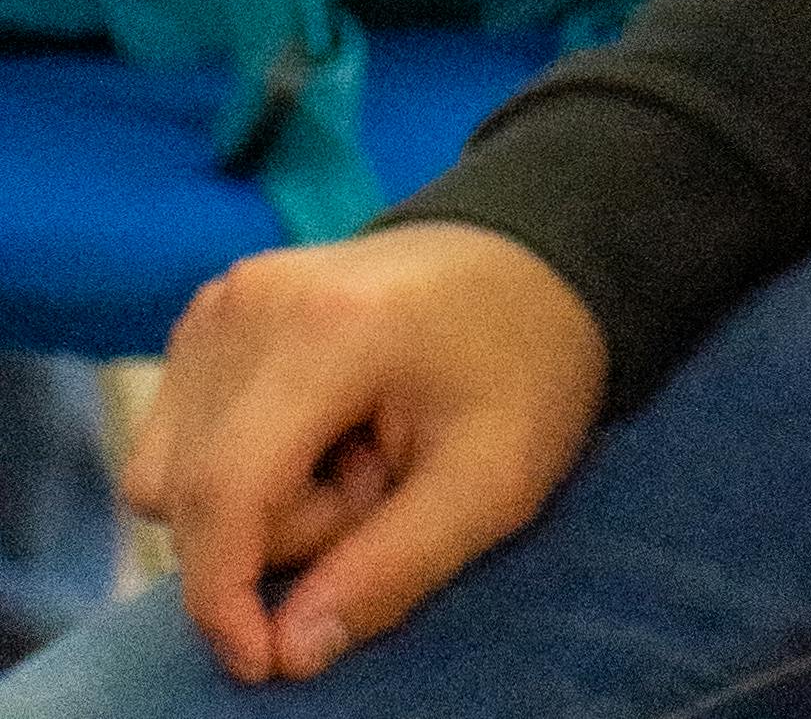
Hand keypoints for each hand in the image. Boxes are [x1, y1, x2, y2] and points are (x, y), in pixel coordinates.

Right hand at [125, 224, 609, 682]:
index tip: (264, 661)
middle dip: (279, 537)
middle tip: (381, 488)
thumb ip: (390, 571)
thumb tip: (289, 653)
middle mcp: (253, 301)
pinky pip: (174, 447)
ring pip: (169, 479)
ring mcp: (222, 302)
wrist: (528, 262)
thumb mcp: (493, 481)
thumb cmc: (524, 363)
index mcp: (328, 325)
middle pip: (193, 494)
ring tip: (356, 461)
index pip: (224, 490)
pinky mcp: (207, 320)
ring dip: (255, 508)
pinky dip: (235, 472)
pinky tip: (319, 441)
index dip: (225, 599)